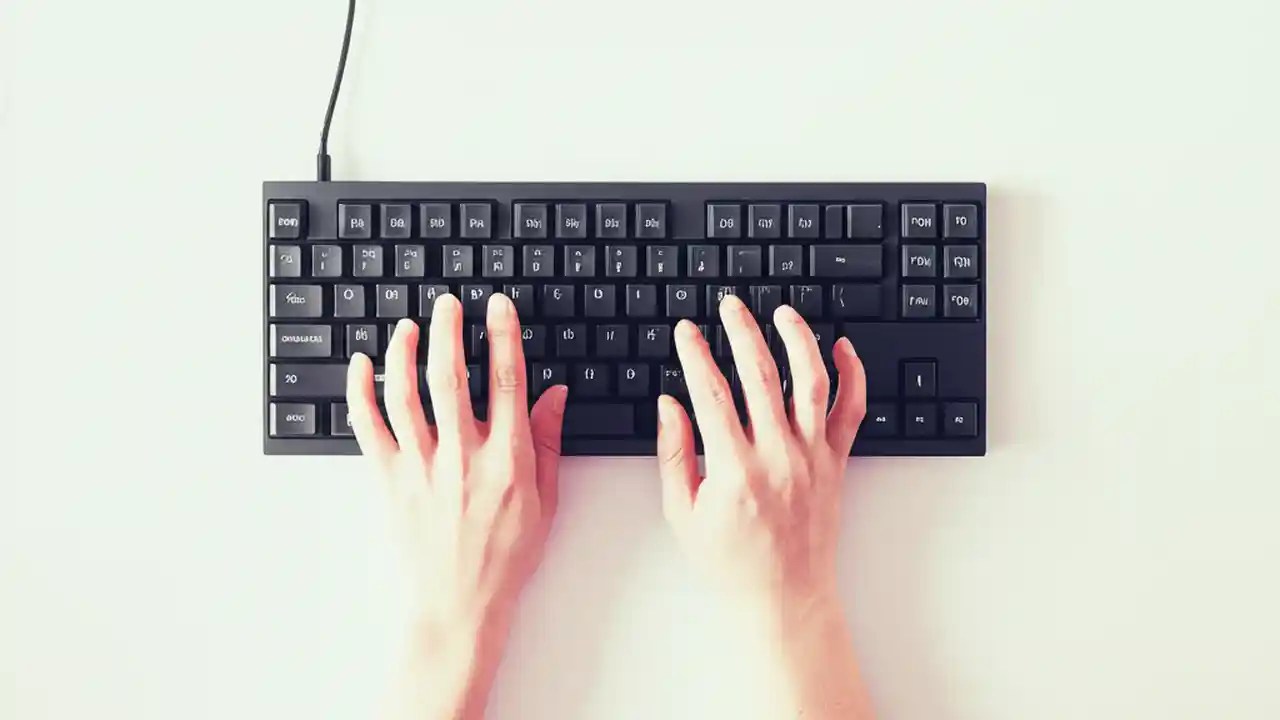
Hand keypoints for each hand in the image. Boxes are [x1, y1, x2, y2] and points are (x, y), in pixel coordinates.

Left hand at [345, 292, 566, 719]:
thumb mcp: (545, 502)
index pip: (506, 383)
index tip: (497, 308)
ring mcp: (422, 468)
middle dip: (449, 331)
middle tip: (447, 303)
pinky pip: (368, 428)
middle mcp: (462, 457)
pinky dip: (360, 392)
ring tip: (408, 326)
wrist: (458, 607)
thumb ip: (548, 443)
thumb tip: (554, 395)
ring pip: (406, 395)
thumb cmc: (503, 559)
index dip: (503, 337)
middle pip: (451, 378)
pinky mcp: (389, 482)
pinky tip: (360, 365)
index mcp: (506, 460)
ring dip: (404, 353)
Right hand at [658, 294, 873, 717]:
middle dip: (741, 331)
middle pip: (761, 375)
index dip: (695, 354)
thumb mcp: (683, 514)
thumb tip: (669, 404)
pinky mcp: (837, 464)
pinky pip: (852, 411)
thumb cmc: (731, 564)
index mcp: (733, 469)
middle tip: (730, 305)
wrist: (784, 599)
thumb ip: (673, 454)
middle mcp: (778, 456)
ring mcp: (813, 458)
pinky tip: (840, 347)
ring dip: (797, 340)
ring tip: (781, 313)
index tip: (686, 330)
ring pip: (810, 382)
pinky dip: (852, 375)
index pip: (711, 393)